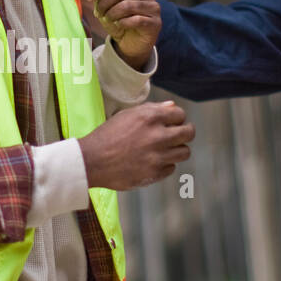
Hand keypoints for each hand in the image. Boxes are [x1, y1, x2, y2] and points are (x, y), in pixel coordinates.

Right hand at [79, 100, 193, 190]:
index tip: (172, 122)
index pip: (180, 114)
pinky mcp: (155, 173)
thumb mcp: (127, 115)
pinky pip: (171, 168)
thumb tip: (172, 107)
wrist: (92, 161)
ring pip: (184, 152)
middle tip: (179, 135)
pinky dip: (165, 165)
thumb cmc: (107, 136)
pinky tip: (152, 161)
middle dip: (185, 132)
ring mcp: (158, 156)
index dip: (177, 118)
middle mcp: (157, 136)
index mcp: (150, 117)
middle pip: (188, 133)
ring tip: (166, 150)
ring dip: (177, 150)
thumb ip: (152, 109)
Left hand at [88, 0, 159, 69]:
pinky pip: (136, 20)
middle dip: (103, 3)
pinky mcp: (155, 22)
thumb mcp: (104, 3)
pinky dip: (122, 23)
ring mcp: (153, 6)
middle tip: (98, 13)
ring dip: (111, 14)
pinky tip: (119, 24)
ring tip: (107, 19)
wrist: (131, 41)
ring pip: (126, 6)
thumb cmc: (117, 18)